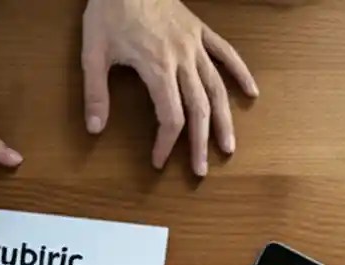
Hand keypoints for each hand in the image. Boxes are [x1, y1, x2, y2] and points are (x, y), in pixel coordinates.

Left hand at [82, 0, 258, 176]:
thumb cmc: (109, 10)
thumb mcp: (92, 52)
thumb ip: (95, 92)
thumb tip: (95, 128)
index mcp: (157, 67)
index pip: (171, 116)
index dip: (167, 143)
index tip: (159, 161)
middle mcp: (182, 59)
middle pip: (198, 109)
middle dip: (199, 143)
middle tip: (200, 170)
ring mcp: (194, 44)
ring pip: (216, 87)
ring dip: (224, 119)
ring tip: (229, 146)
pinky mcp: (200, 31)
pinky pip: (226, 53)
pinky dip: (240, 73)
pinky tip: (251, 93)